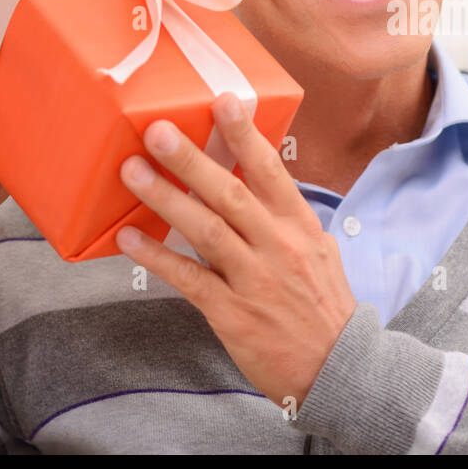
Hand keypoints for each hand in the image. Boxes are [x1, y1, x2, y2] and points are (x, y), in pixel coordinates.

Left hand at [114, 92, 356, 410]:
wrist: (339, 367)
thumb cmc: (324, 306)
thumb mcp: (318, 250)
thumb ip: (285, 217)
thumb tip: (255, 180)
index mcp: (300, 226)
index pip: (271, 171)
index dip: (247, 135)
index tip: (225, 101)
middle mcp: (278, 247)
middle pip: (230, 194)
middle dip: (192, 160)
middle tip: (158, 130)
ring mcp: (255, 280)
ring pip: (206, 230)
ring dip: (166, 198)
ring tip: (132, 172)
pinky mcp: (233, 313)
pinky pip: (189, 279)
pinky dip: (157, 257)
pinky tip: (128, 238)